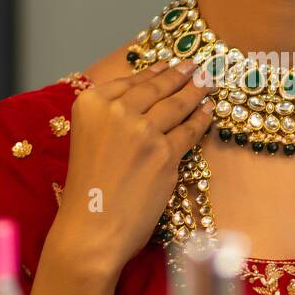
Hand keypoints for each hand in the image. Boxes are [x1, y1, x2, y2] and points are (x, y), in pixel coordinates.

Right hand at [50, 59, 214, 276]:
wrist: (91, 229)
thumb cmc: (86, 192)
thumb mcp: (87, 140)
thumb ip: (109, 117)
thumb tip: (143, 100)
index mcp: (90, 105)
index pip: (129, 82)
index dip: (153, 73)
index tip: (168, 65)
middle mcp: (116, 111)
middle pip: (156, 89)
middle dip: (180, 75)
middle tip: (196, 66)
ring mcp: (144, 132)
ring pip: (176, 105)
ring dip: (196, 90)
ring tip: (207, 81)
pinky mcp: (166, 154)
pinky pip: (189, 130)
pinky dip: (202, 119)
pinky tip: (208, 110)